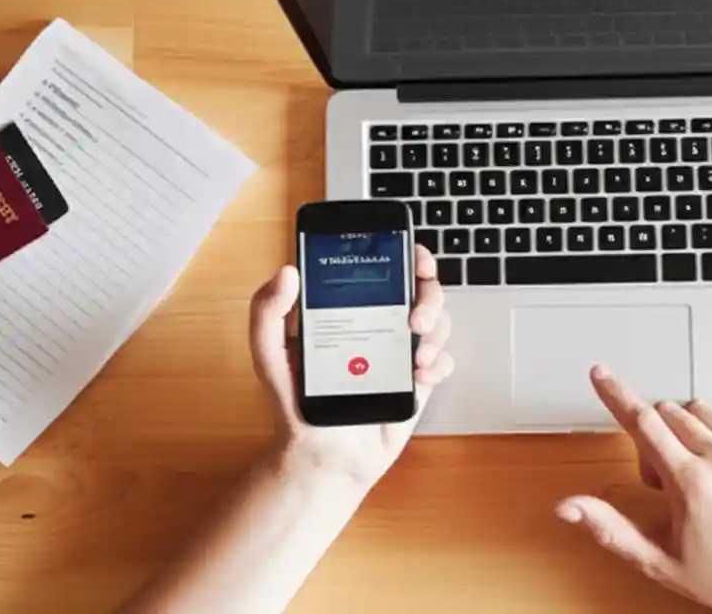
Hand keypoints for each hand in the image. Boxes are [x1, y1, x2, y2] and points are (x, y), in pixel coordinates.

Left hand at [249, 245, 453, 490]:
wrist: (321, 456)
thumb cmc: (295, 403)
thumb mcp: (270, 354)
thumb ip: (267, 312)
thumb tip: (287, 272)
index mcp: (354, 310)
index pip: (387, 269)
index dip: (407, 255)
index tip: (412, 257)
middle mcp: (382, 325)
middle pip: (424, 291)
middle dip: (430, 296)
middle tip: (414, 318)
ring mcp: (403, 353)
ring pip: (440, 323)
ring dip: (437, 331)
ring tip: (415, 357)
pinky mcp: (418, 383)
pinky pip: (444, 361)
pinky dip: (440, 363)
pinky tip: (420, 375)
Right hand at [556, 367, 711, 613]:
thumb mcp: (657, 560)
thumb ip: (609, 528)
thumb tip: (570, 509)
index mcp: (690, 484)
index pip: (642, 423)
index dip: (616, 395)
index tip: (602, 375)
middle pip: (668, 415)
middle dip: (655, 439)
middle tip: (666, 482)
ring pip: (700, 408)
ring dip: (686, 429)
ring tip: (696, 472)